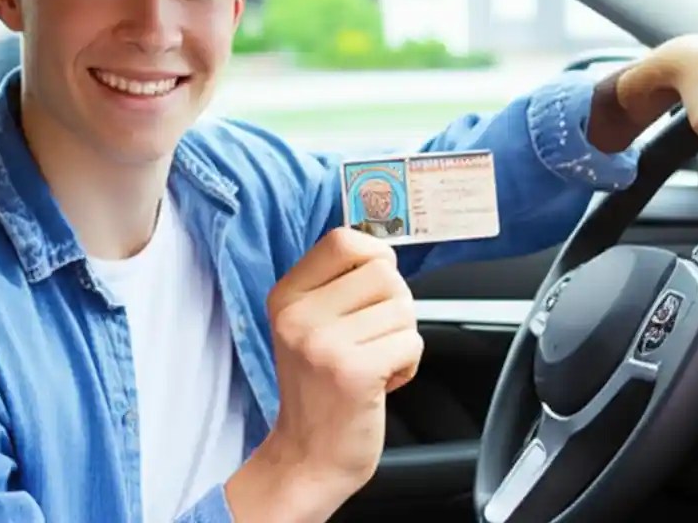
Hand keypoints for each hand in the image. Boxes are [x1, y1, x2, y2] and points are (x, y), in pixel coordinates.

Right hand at [226, 229, 421, 521]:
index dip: (374, 257)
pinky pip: (411, 342)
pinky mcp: (353, 372)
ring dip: (401, 338)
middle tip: (373, 339)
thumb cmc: (322, 390)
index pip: (343, 239)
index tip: (374, 288)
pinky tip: (381, 383)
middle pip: (384, 273)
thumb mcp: (310, 327)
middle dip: (395, 305)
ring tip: (373, 363)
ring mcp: (323, 344)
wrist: (308, 458)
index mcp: (286, 297)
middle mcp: (298, 316)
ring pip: (403, 308)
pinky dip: (408, 364)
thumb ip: (339, 286)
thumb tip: (385, 250)